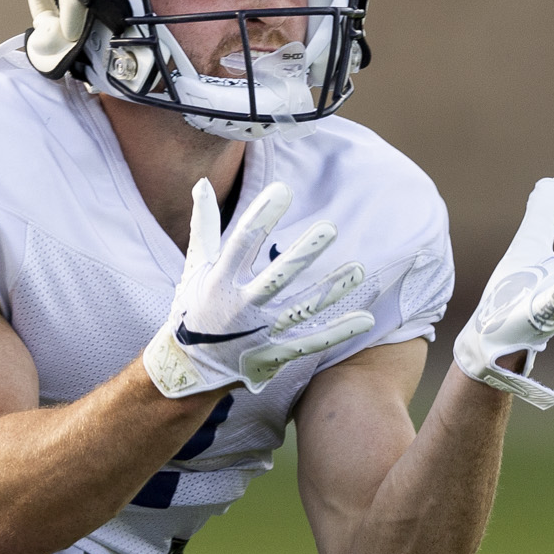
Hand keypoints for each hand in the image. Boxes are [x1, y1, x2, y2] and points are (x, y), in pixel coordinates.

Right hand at [143, 179, 375, 397]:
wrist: (188, 370)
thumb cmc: (193, 309)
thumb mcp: (194, 267)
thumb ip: (203, 226)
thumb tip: (202, 183)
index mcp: (219, 280)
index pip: (241, 242)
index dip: (262, 215)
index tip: (283, 190)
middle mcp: (239, 307)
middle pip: (276, 277)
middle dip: (303, 253)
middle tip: (330, 228)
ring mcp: (258, 334)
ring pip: (300, 310)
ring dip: (330, 290)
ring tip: (358, 269)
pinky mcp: (273, 356)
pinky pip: (310, 343)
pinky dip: (338, 332)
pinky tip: (365, 318)